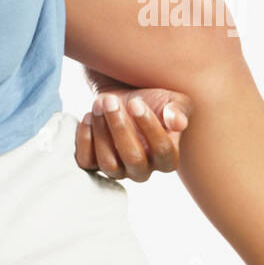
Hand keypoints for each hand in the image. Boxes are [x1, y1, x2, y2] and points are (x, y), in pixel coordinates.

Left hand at [75, 83, 193, 181]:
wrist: (123, 94)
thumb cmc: (152, 100)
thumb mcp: (172, 100)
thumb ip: (178, 110)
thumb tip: (179, 122)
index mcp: (167, 159)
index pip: (163, 151)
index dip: (150, 126)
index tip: (137, 103)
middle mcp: (143, 170)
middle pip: (134, 159)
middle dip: (120, 128)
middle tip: (111, 102)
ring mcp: (118, 169)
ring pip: (109, 164)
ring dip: (102, 132)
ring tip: (99, 105)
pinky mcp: (94, 163)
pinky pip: (86, 161)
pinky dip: (84, 139)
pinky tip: (88, 117)